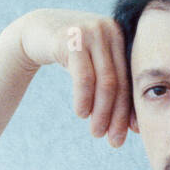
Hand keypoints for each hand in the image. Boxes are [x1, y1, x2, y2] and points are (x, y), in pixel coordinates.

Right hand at [14, 9, 135, 147]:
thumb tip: (132, 124)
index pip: (131, 78)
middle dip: (118, 115)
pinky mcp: (72, 38)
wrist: (36, 30)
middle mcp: (111, 31)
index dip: (133, 106)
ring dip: (101, 111)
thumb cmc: (71, 52)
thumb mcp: (95, 62)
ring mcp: (92, 32)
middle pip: (119, 81)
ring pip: (105, 81)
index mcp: (123, 36)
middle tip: (114, 140)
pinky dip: (84, 99)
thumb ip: (113, 82)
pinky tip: (82, 114)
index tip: (133, 132)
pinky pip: (84, 76)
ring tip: (97, 132)